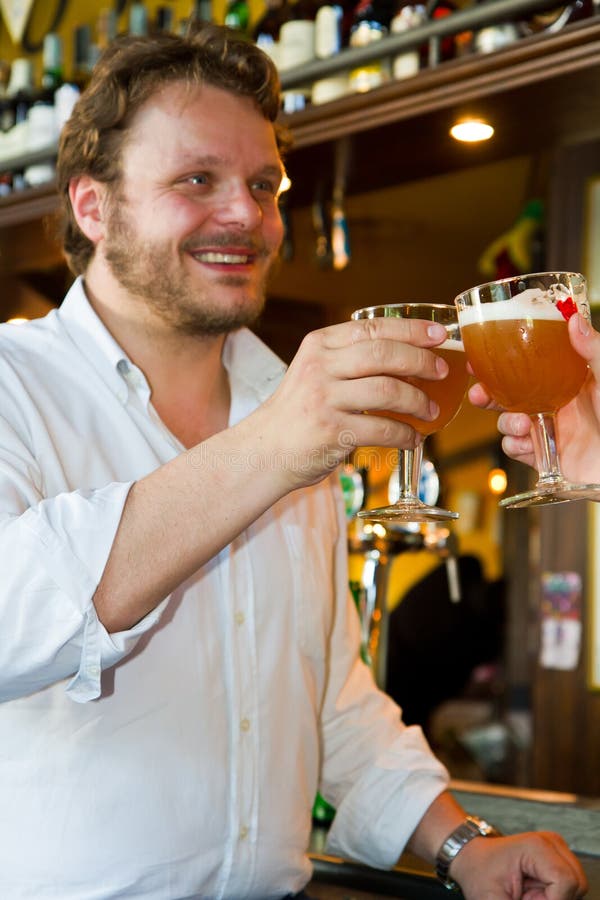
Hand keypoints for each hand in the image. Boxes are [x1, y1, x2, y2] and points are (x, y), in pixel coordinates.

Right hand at [254, 315, 449, 488]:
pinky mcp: (332, 431)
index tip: (438, 335)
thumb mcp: (315, 373)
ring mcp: (324, 399)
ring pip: (388, 391)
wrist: (264, 451)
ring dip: (418, 402)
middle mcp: (320, 367)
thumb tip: (409, 357)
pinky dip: (405, 435)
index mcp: (319, 345)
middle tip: (441, 371)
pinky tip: (413, 438)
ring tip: (430, 410)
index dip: (411, 330)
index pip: (373, 328)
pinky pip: (382, 429)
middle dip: (421, 362)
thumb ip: (349, 360)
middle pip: (384, 354)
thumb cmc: (298, 413)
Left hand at [452, 831, 587, 898]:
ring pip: (576, 887)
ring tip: (531, 894)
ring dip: (556, 898)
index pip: (566, 882)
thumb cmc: (480, 874)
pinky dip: (556, 895)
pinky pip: (571, 886)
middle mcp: (552, 842)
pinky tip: (537, 891)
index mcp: (536, 846)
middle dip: (555, 899)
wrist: (474, 860)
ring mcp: (557, 848)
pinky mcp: (559, 858)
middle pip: (576, 884)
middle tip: (529, 897)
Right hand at [468, 313, 599, 483]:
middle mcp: (555, 403)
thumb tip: (574, 320)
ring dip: (506, 422)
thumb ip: (593, 350)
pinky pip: (515, 447)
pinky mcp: (543, 454)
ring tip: (520, 425)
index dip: (503, 361)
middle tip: (478, 394)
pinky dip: (515, 445)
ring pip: (508, 421)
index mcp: (569, 381)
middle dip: (488, 394)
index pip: (529, 365)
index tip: (481, 357)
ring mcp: (548, 429)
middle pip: (509, 394)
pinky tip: (526, 443)